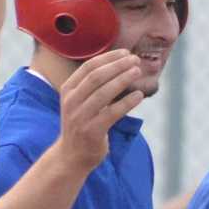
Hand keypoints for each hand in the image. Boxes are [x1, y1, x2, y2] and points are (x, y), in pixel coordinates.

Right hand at [50, 50, 145, 177]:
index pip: (89, 67)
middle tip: (135, 60)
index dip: (109, 58)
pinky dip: (127, 102)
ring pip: (104, 92)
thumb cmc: (81, 124)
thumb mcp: (80, 102)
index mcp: (68, 90)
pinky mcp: (92, 131)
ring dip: (123, 79)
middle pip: (97, 77)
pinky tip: (139, 95)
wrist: (72, 155)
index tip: (125, 53)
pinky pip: (112, 113)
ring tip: (138, 72)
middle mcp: (72, 101)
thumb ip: (93, 86)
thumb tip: (119, 65)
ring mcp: (81, 117)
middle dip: (118, 65)